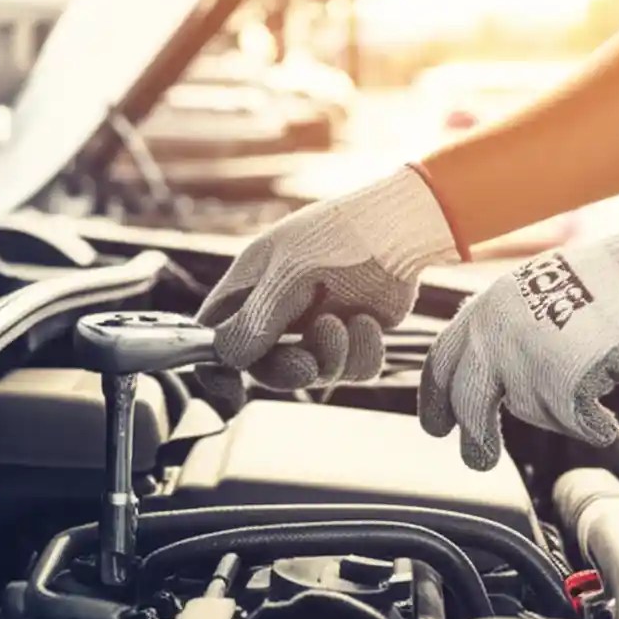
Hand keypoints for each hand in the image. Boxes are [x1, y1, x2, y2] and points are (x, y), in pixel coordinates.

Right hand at [197, 165, 459, 391]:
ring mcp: (316, 324)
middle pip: (265, 366)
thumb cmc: (338, 236)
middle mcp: (279, 308)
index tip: (231, 388)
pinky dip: (363, 353)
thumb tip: (228, 358)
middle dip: (287, 370)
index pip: (214, 334)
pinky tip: (371, 323)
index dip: (216, 366)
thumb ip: (256, 318)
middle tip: (307, 364)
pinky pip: (352, 370)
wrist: (403, 230)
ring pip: (312, 373)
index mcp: (250, 287)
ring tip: (348, 323)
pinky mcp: (354, 336)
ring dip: (332, 357)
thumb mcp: (288, 273)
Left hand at [419, 203, 618, 469]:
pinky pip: (575, 424)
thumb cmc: (604, 281)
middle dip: (476, 440)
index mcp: (484, 308)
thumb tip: (477, 378)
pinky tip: (606, 412)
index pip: (441, 363)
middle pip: (470, 403)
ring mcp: (528, 357)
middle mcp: (496, 333)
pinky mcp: (566, 380)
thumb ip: (498, 331)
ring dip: (561, 410)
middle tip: (480, 461)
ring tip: (589, 377)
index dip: (436, 401)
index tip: (436, 427)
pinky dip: (594, 425)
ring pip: (533, 413)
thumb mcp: (530, 293)